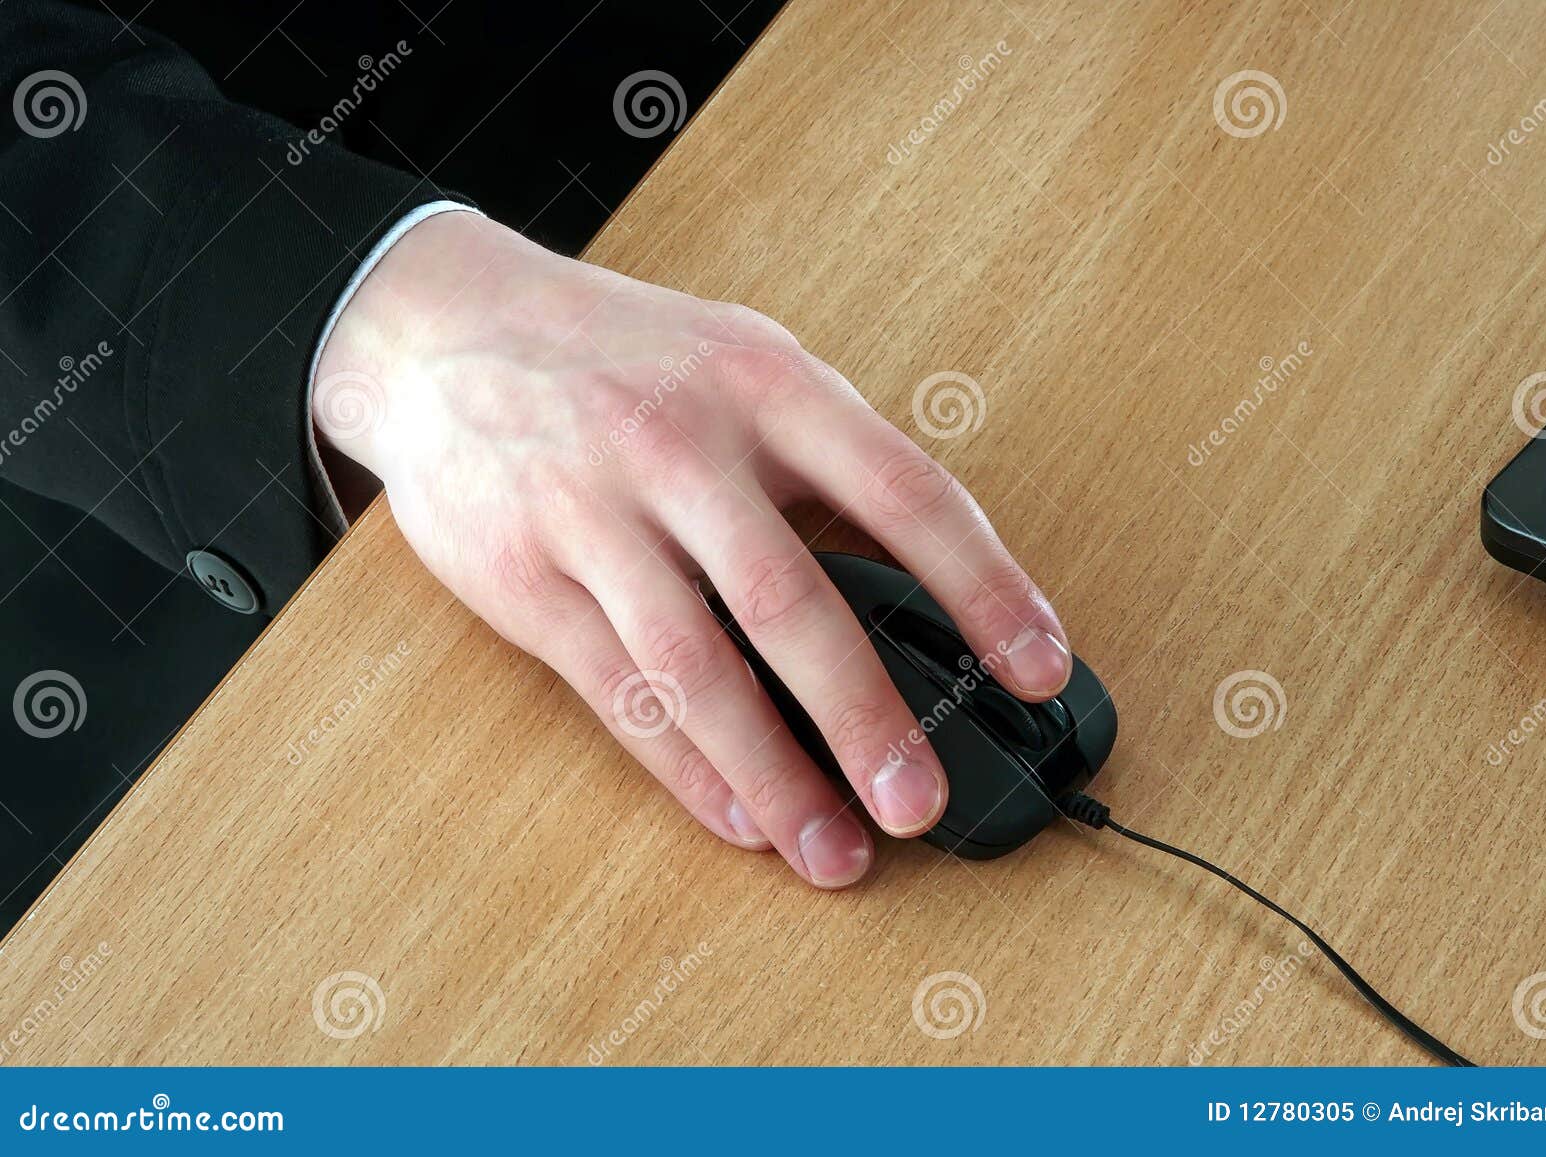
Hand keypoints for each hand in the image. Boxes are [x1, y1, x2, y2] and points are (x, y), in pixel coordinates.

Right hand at [312, 211, 1071, 887]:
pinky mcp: (524, 575)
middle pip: (793, 601)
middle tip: (921, 804)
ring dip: (774, 776)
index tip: (1041, 667)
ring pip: (697, 670)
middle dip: (868, 719)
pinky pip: (616, 692)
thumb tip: (920, 589)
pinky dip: (685, 768)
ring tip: (832, 850)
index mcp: (765, 383)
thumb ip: (823, 459)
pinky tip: (737, 815)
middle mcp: (682, 445)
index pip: (905, 492)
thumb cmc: (617, 356)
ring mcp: (594, 512)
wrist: (442, 329)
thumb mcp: (738, 362)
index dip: (985, 586)